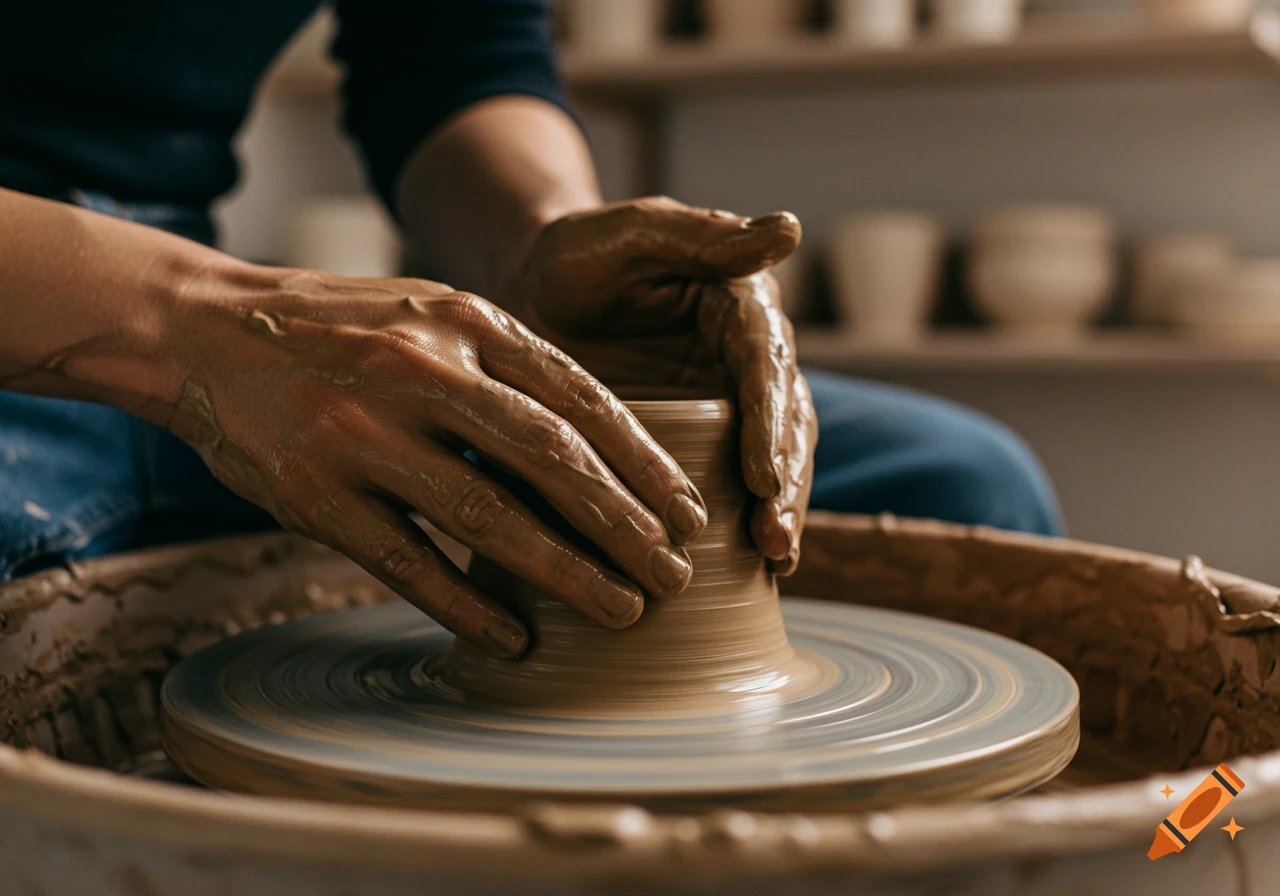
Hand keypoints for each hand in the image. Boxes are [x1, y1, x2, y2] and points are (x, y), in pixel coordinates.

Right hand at [156, 271, 708, 656]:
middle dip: (624, 525)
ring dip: (564, 572)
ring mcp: (363, 432)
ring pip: (486, 515)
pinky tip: (513, 637)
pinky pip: (405, 560)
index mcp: (465, 320)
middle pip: (549, 460)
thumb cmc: (344, 328)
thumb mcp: (434, 313)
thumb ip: (508, 367)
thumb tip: (598, 451)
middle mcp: (421, 370)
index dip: (643, 462)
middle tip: (674, 575)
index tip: (687, 512)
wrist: (206, 329)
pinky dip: (465, 604)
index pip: (580, 397)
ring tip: (621, 611)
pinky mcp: (312, 492)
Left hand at [509, 197, 815, 573]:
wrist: (533, 297)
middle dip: (786, 482)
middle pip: (784, 422)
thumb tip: (788, 228)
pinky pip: (729, 484)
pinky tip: (751, 572)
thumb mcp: (628, 234)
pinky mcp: (700, 440)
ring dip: (777, 510)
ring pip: (770, 461)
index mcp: (739, 304)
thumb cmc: (575, 256)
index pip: (767, 363)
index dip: (770, 421)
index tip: (765, 477)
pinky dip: (743, 524)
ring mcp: (726, 405)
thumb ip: (698, 234)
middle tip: (775, 539)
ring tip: (774, 561)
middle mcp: (747, 358)